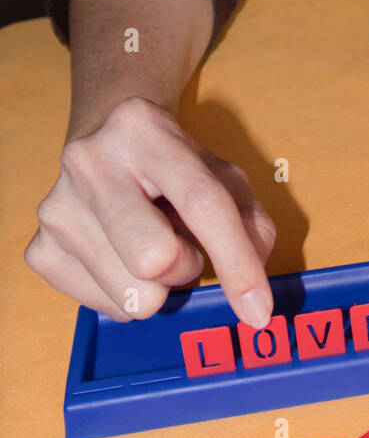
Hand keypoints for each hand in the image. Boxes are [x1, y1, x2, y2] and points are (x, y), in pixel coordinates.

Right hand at [24, 98, 276, 326]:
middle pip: (155, 258)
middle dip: (186, 267)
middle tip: (184, 246)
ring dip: (159, 285)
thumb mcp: (222, 176)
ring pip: (132, 295)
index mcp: (143, 128)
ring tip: (152, 244)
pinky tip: (124, 257)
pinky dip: (129, 295)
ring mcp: (57, 208)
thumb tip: (252, 290)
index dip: (237, 261)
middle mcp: (89, 161)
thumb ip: (250, 225)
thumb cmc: (174, 168)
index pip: (201, 203)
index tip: (258, 309)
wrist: (105, 149)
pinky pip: (107, 308)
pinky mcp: (40, 250)